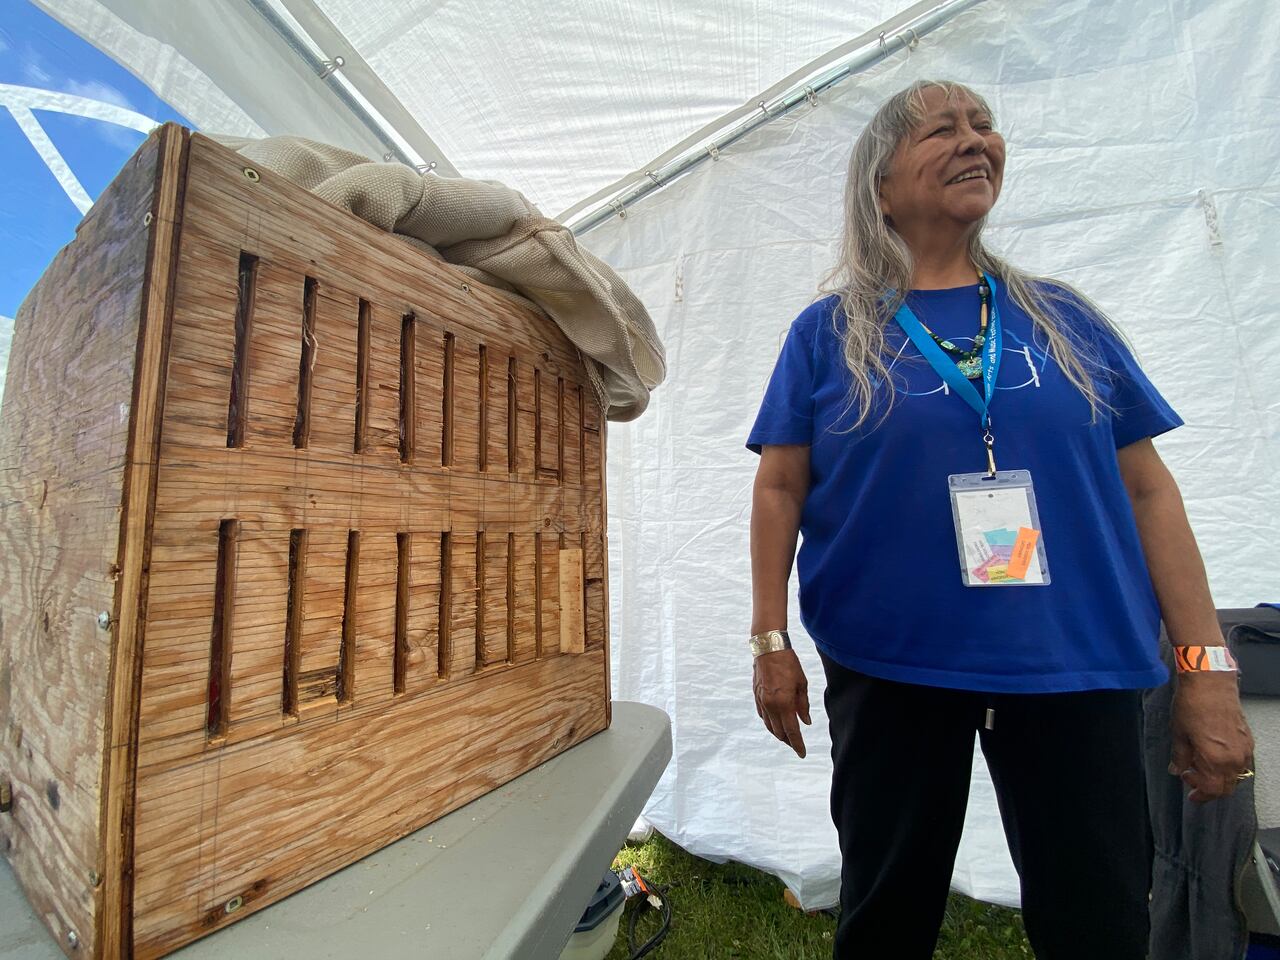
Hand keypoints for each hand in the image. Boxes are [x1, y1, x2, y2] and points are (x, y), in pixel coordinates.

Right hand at [753, 649, 810, 757]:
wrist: (768, 649)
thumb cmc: (788, 664)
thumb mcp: (802, 684)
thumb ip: (803, 705)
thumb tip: (806, 722)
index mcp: (784, 703)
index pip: (792, 731)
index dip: (797, 744)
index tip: (802, 753)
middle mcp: (771, 706)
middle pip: (779, 732)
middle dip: (788, 741)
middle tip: (797, 745)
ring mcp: (762, 701)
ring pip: (769, 726)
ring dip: (778, 733)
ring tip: (787, 737)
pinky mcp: (756, 696)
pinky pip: (763, 716)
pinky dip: (770, 723)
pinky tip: (775, 723)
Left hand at [1169, 669, 1254, 803]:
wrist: (1210, 684)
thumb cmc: (1193, 706)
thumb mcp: (1179, 734)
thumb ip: (1180, 757)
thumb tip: (1176, 770)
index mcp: (1216, 760)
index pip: (1212, 790)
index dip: (1200, 794)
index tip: (1189, 793)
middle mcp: (1235, 759)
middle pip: (1226, 787)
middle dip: (1209, 789)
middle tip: (1192, 781)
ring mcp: (1244, 750)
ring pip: (1236, 777)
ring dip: (1220, 778)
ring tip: (1200, 768)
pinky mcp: (1248, 740)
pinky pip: (1242, 763)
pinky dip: (1229, 767)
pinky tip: (1214, 758)